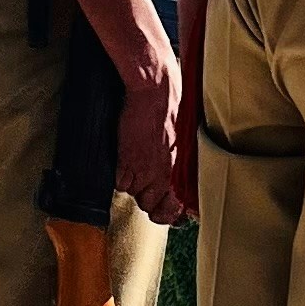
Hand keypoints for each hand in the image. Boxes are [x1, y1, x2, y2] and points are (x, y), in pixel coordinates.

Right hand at [116, 43, 185, 224]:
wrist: (157, 93)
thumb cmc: (174, 112)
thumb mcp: (185, 144)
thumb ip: (180, 167)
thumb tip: (177, 180)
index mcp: (182, 174)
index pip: (173, 211)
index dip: (166, 212)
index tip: (162, 208)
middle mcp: (165, 177)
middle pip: (150, 206)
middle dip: (146, 196)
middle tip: (145, 179)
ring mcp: (145, 171)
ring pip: (133, 195)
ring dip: (133, 184)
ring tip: (135, 165)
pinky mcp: (127, 162)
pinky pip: (120, 183)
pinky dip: (120, 175)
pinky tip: (126, 159)